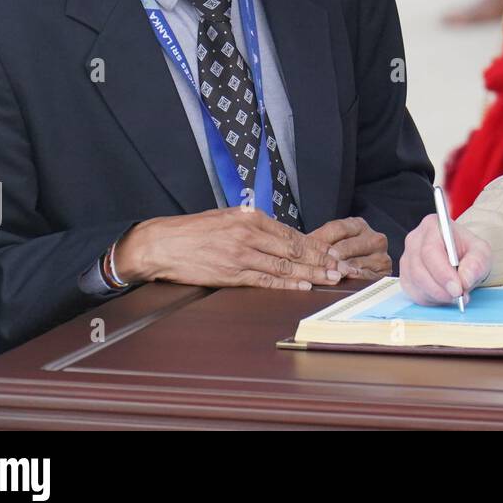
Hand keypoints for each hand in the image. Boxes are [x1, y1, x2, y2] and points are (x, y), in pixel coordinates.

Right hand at [115, 207, 341, 289]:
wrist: (162, 243)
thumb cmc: (194, 230)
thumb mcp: (227, 216)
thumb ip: (253, 223)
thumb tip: (277, 232)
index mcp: (251, 218)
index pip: (291, 233)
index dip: (315, 245)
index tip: (333, 252)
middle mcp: (249, 234)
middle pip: (293, 248)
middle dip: (320, 259)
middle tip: (340, 267)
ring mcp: (241, 254)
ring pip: (283, 264)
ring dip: (310, 273)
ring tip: (329, 278)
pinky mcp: (231, 273)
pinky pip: (265, 279)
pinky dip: (285, 283)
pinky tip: (301, 286)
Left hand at [309, 216, 390, 281]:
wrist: (374, 268)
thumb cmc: (349, 254)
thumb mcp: (336, 241)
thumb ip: (320, 242)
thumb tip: (297, 245)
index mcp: (359, 226)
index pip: (337, 229)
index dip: (318, 239)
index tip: (302, 249)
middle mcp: (373, 238)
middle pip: (345, 247)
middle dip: (326, 259)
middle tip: (309, 267)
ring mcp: (380, 256)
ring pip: (354, 263)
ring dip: (337, 271)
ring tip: (322, 276)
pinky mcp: (383, 273)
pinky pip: (365, 277)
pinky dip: (351, 281)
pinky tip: (340, 282)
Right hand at [400, 214, 491, 305]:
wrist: (460, 258)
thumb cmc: (468, 251)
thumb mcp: (481, 252)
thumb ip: (476, 263)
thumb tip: (465, 279)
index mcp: (431, 226)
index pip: (430, 251)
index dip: (442, 273)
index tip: (457, 288)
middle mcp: (414, 241)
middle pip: (419, 270)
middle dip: (441, 288)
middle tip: (459, 296)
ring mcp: (406, 259)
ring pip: (416, 284)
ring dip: (438, 295)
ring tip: (456, 296)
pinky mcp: (405, 277)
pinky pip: (414, 293)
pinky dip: (431, 299)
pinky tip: (445, 295)